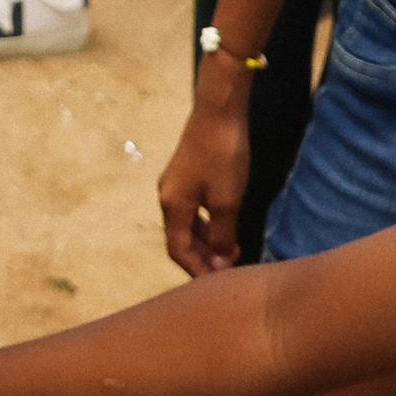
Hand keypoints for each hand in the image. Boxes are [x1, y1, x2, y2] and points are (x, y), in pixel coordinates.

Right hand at [156, 98, 254, 276]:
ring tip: (229, 254)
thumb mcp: (227, 201)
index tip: (218, 284)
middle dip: (202, 258)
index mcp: (172, 205)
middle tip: (227, 272)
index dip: (196, 270)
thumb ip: (222, 235)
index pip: (178, 250)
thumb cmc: (223, 157)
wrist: (219, 112)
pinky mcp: (186, 174)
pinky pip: (191, 211)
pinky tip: (224, 228)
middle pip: (179, 239)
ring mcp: (174, 184)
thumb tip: (221, 261)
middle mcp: (167, 197)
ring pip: (186, 225)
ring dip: (205, 242)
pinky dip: (205, 225)